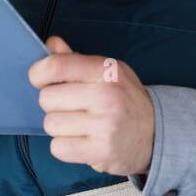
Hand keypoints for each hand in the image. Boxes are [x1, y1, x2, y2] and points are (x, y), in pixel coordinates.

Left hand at [28, 36, 154, 176]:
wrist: (157, 133)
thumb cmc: (125, 99)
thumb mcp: (107, 72)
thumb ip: (76, 60)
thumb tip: (51, 44)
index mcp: (106, 70)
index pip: (56, 66)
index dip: (38, 73)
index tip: (40, 79)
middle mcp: (106, 95)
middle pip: (47, 98)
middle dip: (53, 104)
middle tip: (72, 107)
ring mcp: (105, 125)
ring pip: (51, 125)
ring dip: (59, 127)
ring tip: (79, 125)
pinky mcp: (101, 151)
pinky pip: (58, 148)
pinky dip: (64, 146)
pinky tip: (81, 140)